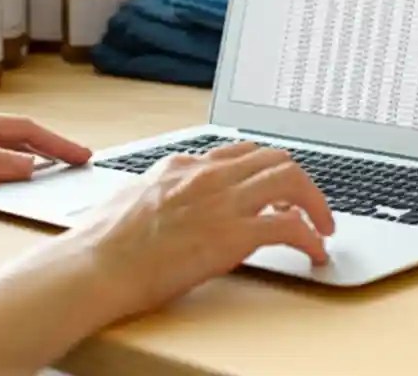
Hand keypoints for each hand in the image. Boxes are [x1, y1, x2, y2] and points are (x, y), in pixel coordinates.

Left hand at [0, 109, 92, 196]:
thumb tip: (28, 164)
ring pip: (1, 141)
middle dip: (51, 145)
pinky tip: (10, 171)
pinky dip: (8, 159)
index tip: (81, 156)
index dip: (55, 142)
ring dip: (31, 152)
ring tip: (56, 166)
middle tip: (79, 161)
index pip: (21, 128)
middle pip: (16, 131)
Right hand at [73, 141, 334, 318]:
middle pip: (274, 157)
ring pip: (292, 179)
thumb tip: (171, 201)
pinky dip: (312, 238)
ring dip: (316, 203)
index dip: (266, 169)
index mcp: (183, 165)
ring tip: (323, 227)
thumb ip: (163, 191)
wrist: (95, 265)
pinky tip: (316, 253)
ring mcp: (223, 202)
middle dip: (300, 181)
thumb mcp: (134, 198)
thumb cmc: (103, 243)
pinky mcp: (233, 235)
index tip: (277, 187)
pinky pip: (291, 226)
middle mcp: (208, 175)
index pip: (240, 152)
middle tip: (309, 207)